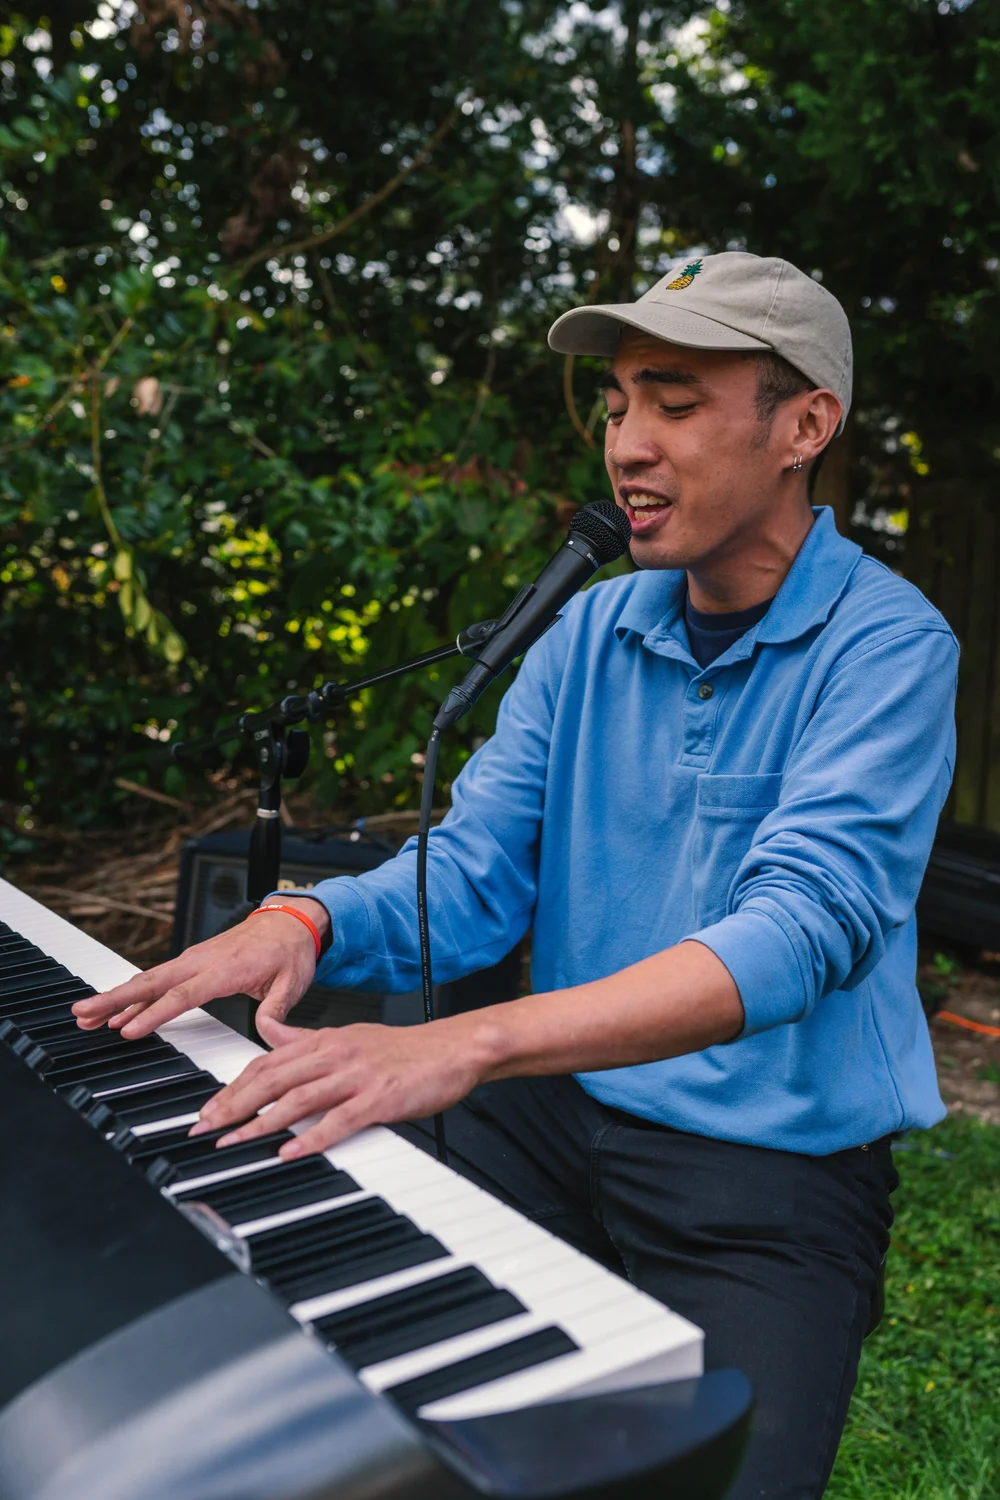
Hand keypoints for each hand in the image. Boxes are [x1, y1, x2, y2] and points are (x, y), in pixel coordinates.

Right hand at [71, 899, 329, 1038]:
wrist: (291, 922)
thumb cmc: (290, 951)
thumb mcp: (293, 982)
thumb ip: (278, 1008)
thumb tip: (267, 1030)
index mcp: (227, 968)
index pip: (184, 994)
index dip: (155, 1013)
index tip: (128, 1029)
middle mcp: (203, 961)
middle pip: (152, 982)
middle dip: (115, 999)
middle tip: (83, 1015)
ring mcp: (194, 959)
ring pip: (149, 980)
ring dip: (116, 997)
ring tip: (86, 1017)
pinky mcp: (192, 962)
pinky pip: (158, 979)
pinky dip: (134, 994)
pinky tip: (117, 1012)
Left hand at [191, 1011, 493, 1158]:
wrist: (453, 1049)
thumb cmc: (403, 1049)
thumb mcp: (348, 1035)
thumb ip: (303, 1037)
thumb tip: (267, 1029)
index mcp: (324, 1040)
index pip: (266, 1062)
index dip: (231, 1086)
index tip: (207, 1108)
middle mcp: (335, 1054)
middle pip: (272, 1079)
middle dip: (233, 1104)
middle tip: (205, 1128)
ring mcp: (356, 1076)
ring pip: (298, 1098)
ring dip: (260, 1123)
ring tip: (234, 1142)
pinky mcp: (379, 1098)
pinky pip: (339, 1120)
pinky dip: (311, 1137)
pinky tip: (290, 1152)